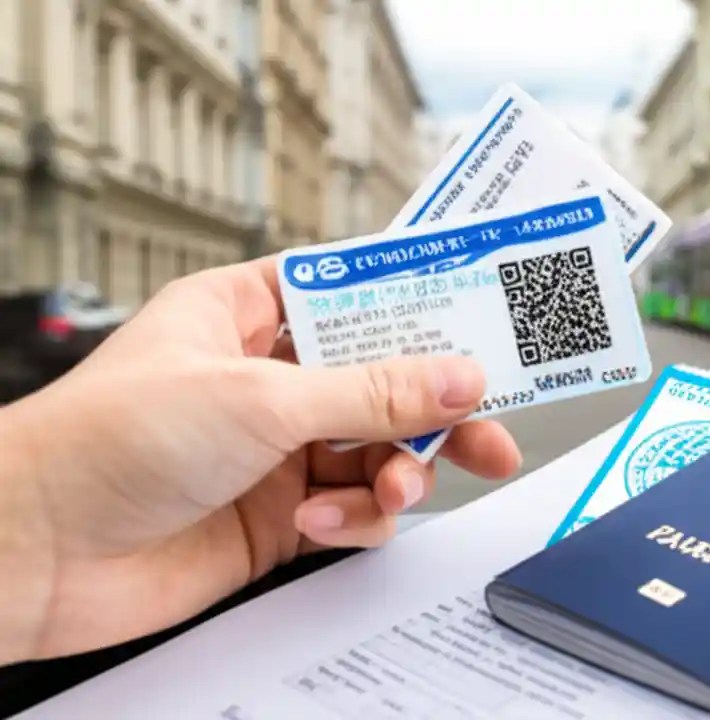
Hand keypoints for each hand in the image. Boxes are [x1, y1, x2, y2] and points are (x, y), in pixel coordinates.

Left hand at [0, 257, 520, 664]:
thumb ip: (373, 391)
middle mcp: (268, 377)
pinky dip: (356, 518)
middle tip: (493, 431)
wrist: (37, 554)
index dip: (421, 303)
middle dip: (439, 409)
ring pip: (380, 450)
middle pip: (385, 379)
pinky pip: (357, 507)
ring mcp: (277, 447)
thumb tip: (463, 377)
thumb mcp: (260, 400)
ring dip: (400, 472)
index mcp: (248, 314)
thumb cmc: (108, 442)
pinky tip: (318, 524)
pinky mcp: (282, 512)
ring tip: (395, 490)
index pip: (356, 294)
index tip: (485, 313)